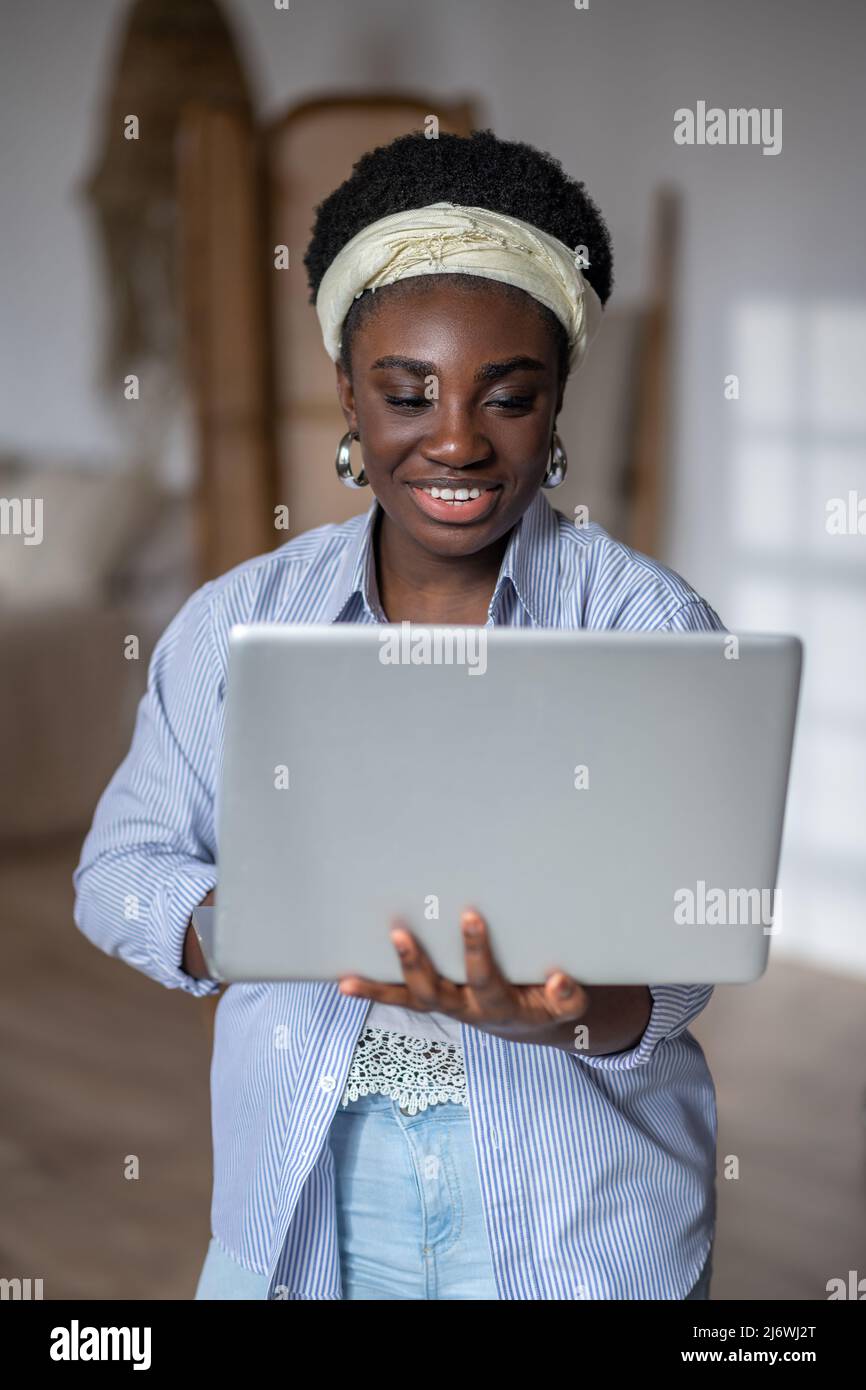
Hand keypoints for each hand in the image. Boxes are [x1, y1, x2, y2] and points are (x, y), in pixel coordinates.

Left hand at [337, 907, 589, 1048]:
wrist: (527, 1020)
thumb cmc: (545, 1001)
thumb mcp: (564, 1005)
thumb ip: (567, 997)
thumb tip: (558, 982)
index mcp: (497, 1007)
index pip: (483, 979)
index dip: (474, 951)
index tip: (468, 915)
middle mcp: (464, 1009)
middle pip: (433, 994)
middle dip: (415, 964)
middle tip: (399, 934)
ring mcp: (444, 1005)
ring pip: (408, 1000)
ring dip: (378, 990)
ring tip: (348, 981)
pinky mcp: (430, 1000)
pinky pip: (398, 998)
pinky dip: (372, 992)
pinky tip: (344, 982)